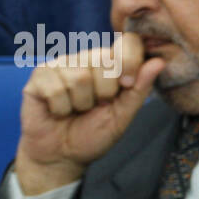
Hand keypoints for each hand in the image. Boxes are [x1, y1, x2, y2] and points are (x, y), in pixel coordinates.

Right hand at [15, 32, 163, 194]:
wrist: (62, 156)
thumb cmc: (93, 135)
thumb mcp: (123, 115)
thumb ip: (139, 89)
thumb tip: (159, 62)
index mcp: (111, 64)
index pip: (128, 42)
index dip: (130, 62)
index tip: (126, 86)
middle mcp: (86, 58)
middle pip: (103, 61)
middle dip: (104, 93)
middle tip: (95, 106)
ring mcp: (61, 64)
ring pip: (79, 76)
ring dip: (80, 103)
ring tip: (76, 110)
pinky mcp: (39, 75)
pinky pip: (56, 88)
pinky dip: (61, 107)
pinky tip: (58, 110)